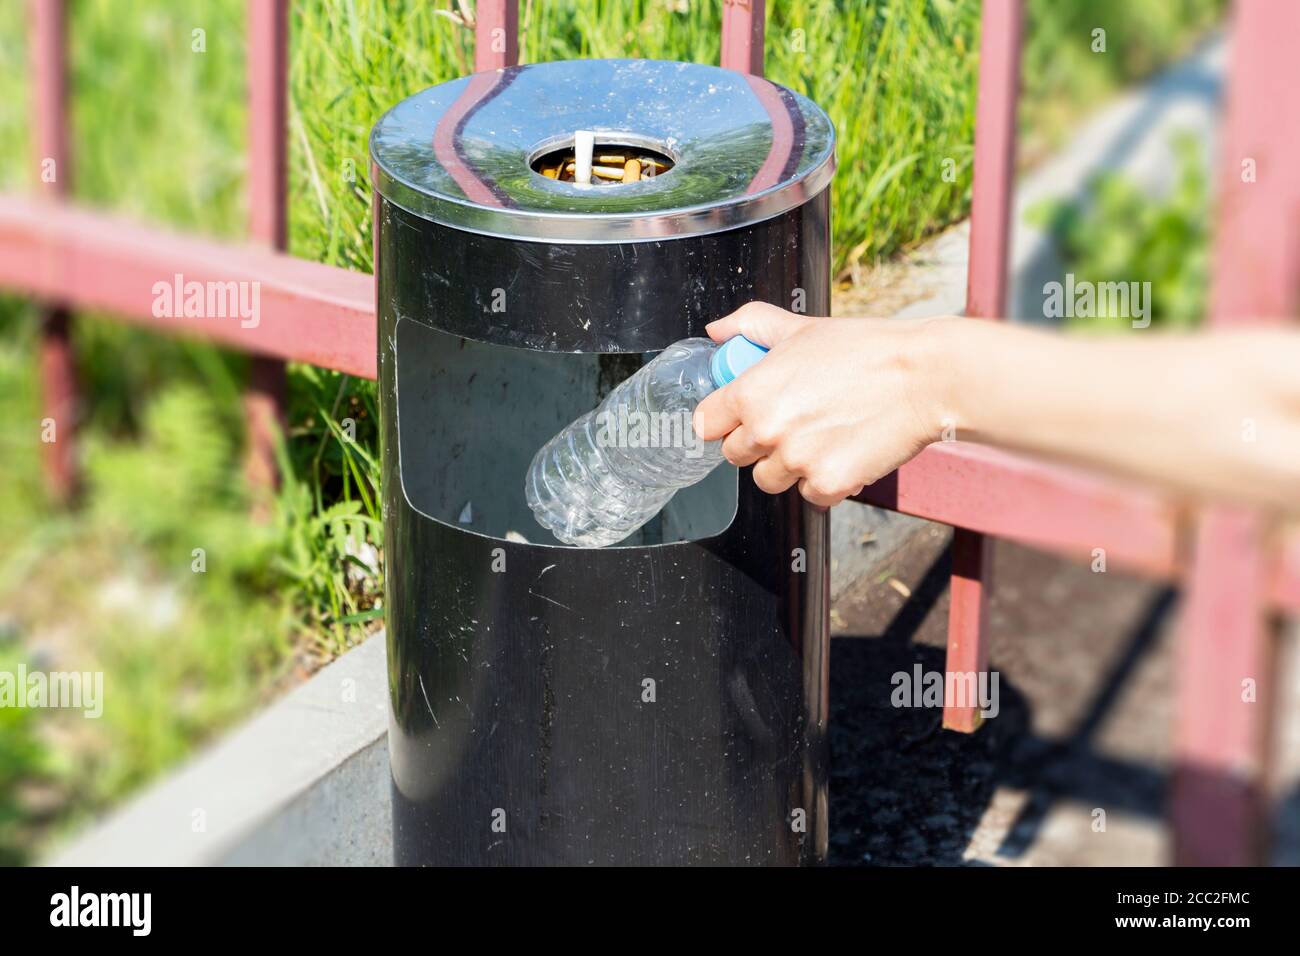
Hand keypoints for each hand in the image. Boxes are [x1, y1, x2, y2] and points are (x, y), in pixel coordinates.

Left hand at [693, 303, 952, 506]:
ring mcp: (797, 462)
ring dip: (789, 466)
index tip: (742, 417)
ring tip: (822, 436)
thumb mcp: (801, 328)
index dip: (725, 420)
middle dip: (758, 444)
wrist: (924, 377)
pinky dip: (825, 482)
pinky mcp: (828, 485)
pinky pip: (810, 495)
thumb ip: (751, 326)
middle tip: (794, 421)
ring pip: (770, 479)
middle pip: (736, 456)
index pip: (707, 424)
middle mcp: (767, 431)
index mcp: (752, 393)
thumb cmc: (867, 350)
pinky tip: (844, 452)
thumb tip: (717, 331)